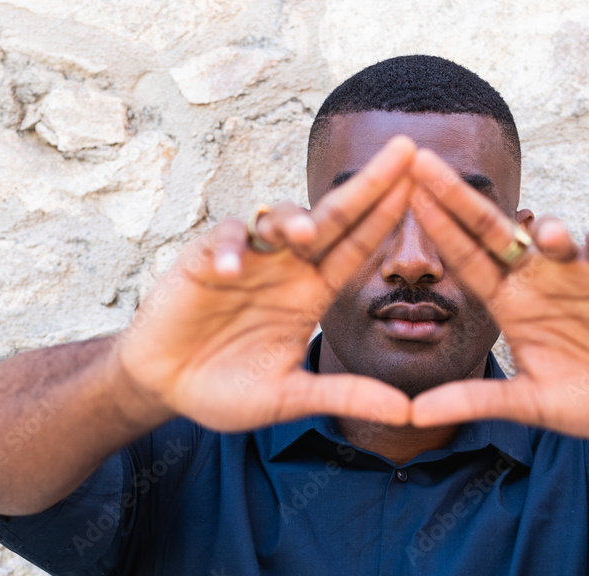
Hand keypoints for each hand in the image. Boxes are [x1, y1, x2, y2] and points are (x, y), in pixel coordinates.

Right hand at [115, 137, 416, 430]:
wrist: (166, 387)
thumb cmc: (227, 388)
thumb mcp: (289, 399)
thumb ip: (343, 397)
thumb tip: (407, 413)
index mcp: (311, 292)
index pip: (358, 246)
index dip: (388, 216)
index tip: (422, 182)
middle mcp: (285, 267)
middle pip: (333, 217)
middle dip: (369, 184)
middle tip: (406, 149)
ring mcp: (246, 259)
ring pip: (276, 218)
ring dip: (293, 218)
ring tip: (306, 234)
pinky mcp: (201, 260)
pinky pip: (221, 242)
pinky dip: (228, 251)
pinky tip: (231, 271)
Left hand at [407, 149, 588, 436]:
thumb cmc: (586, 397)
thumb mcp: (529, 403)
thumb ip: (476, 401)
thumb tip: (415, 415)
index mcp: (509, 302)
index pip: (465, 258)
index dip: (438, 228)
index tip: (406, 193)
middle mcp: (536, 277)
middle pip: (493, 230)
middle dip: (460, 197)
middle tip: (425, 160)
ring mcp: (577, 271)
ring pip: (555, 236)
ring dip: (551, 232)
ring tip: (549, 236)